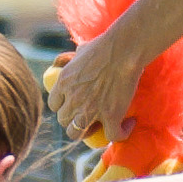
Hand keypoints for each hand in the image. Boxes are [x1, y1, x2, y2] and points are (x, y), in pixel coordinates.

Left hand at [52, 30, 140, 149]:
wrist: (123, 50)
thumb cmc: (105, 45)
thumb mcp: (82, 50)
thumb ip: (77, 58)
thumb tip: (80, 54)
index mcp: (63, 83)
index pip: (53, 105)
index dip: (63, 107)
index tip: (73, 105)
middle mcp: (73, 99)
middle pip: (63, 121)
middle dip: (73, 120)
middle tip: (88, 116)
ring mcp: (90, 110)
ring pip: (77, 134)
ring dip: (88, 132)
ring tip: (101, 126)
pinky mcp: (111, 116)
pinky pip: (113, 136)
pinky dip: (121, 133)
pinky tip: (128, 125)